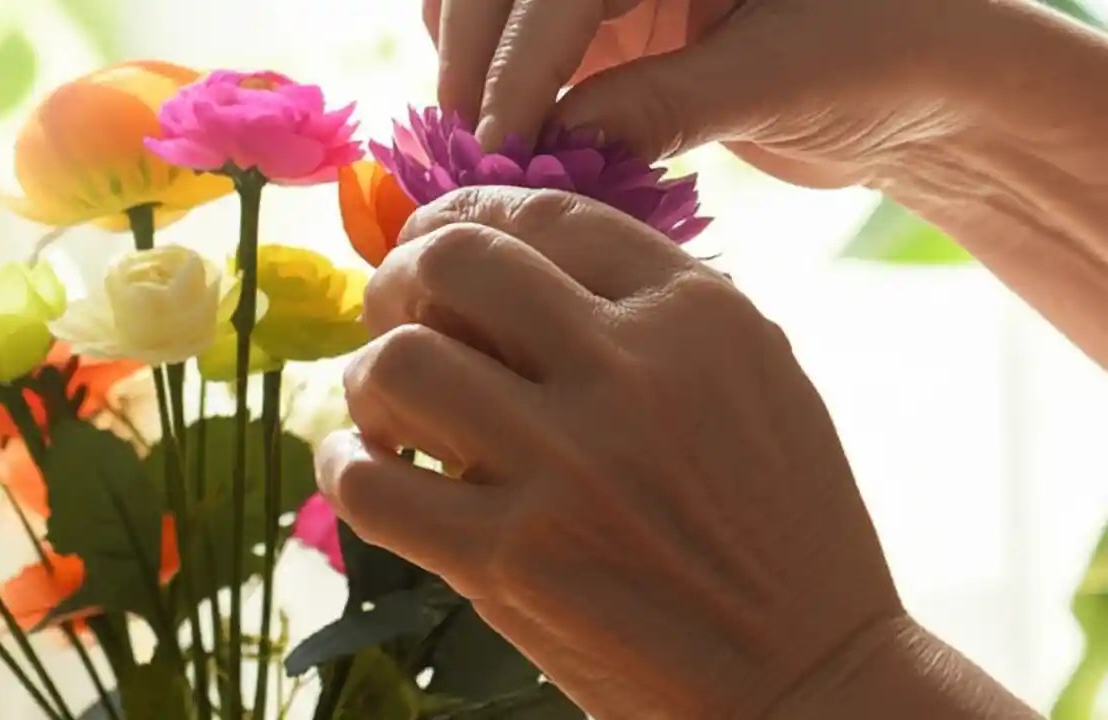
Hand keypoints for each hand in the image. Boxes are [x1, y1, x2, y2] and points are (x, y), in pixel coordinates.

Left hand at [316, 187, 904, 717]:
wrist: (810, 674)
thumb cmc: (784, 525)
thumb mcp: (752, 378)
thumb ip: (650, 310)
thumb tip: (512, 265)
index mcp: (696, 316)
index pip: (544, 213)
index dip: (464, 211)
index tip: (432, 237)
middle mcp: (628, 373)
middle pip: (455, 261)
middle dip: (401, 275)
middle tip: (394, 312)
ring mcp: (566, 468)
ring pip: (399, 363)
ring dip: (368, 376)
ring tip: (387, 408)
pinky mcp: (512, 563)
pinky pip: (372, 486)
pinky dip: (346, 466)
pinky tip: (363, 466)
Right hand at [424, 0, 1033, 188]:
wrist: (933, 85)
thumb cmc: (894, 55)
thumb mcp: (785, 77)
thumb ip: (667, 103)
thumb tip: (554, 142)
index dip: (520, 59)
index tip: (498, 145)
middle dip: (477, 57)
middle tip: (473, 155)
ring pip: (496, 2)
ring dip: (473, 64)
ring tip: (484, 148)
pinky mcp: (618, 23)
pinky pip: (530, 40)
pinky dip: (504, 80)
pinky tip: (512, 134)